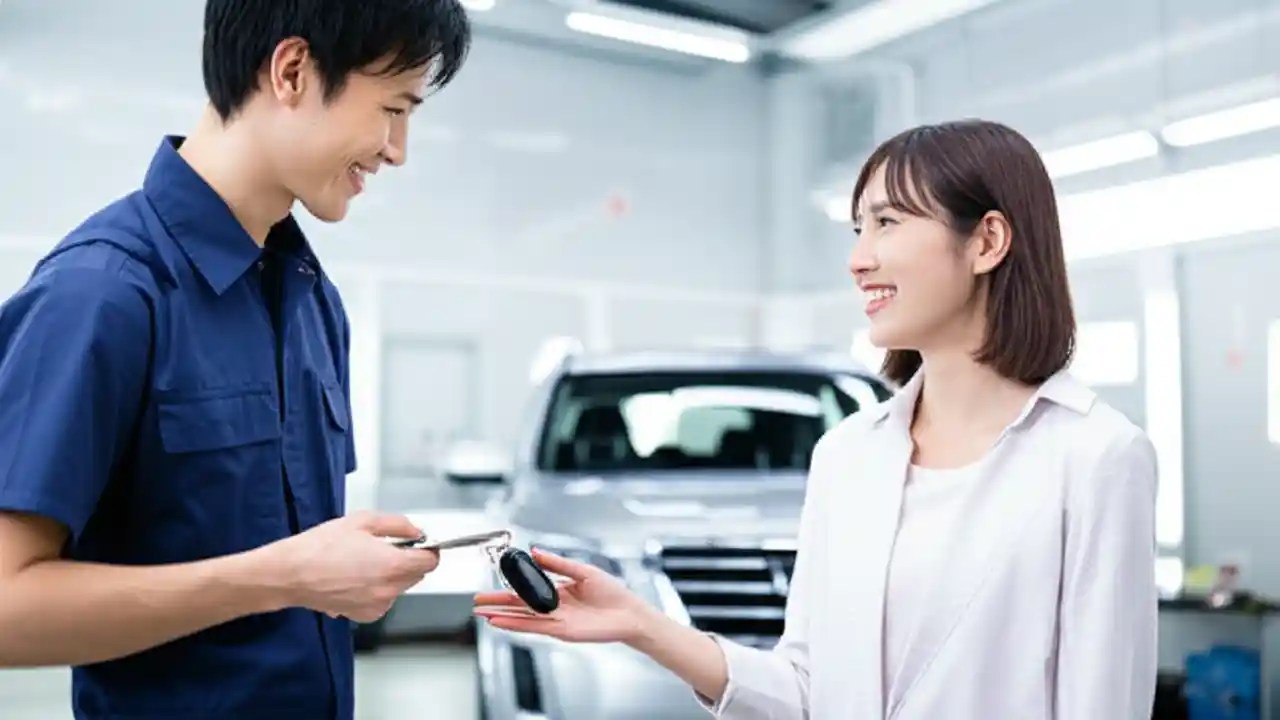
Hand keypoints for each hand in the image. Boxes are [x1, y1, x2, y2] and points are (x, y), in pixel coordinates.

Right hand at [273, 511, 439, 622]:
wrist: (291, 574)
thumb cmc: (321, 547)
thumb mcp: (363, 521)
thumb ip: (398, 525)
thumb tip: (417, 532)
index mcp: (393, 565)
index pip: (431, 562)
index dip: (429, 550)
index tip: (422, 544)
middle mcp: (389, 590)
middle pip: (416, 575)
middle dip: (408, 560)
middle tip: (384, 548)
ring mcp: (377, 605)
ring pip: (399, 587)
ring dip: (391, 575)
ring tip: (363, 562)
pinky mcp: (365, 615)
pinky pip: (382, 599)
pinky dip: (376, 589)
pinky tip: (355, 578)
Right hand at [473, 548, 656, 643]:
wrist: (629, 613)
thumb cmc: (613, 593)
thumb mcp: (583, 570)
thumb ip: (557, 563)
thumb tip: (535, 552)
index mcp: (559, 591)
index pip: (528, 589)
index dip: (509, 588)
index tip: (492, 584)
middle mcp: (554, 607)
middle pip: (520, 605)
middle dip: (497, 604)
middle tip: (477, 602)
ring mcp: (556, 620)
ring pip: (522, 618)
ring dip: (502, 617)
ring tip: (482, 614)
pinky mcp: (561, 631)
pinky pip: (534, 627)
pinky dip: (516, 625)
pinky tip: (501, 622)